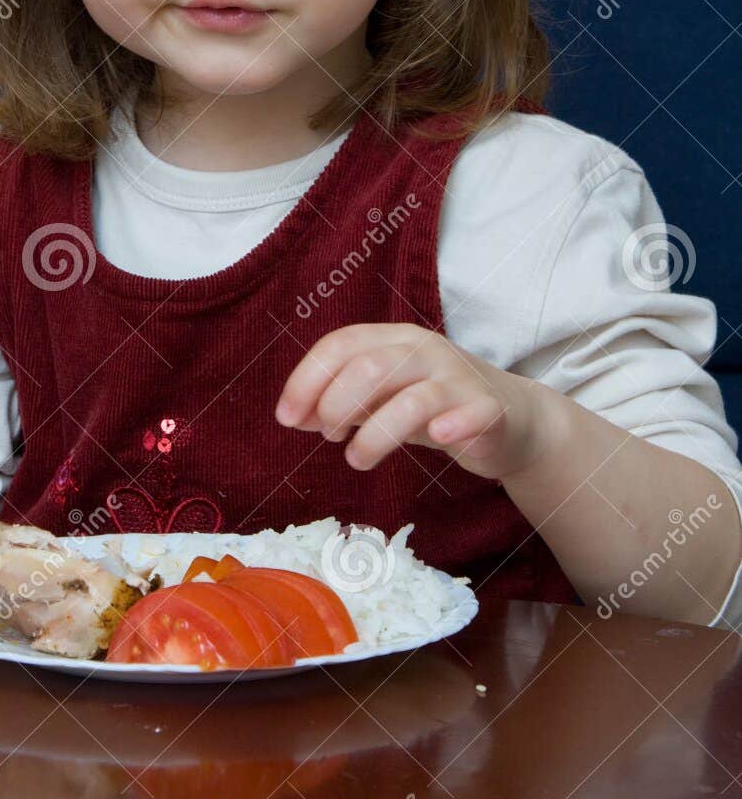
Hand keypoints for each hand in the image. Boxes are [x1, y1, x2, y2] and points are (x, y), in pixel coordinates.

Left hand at [274, 323, 563, 481]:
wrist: (512, 417)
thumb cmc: (435, 405)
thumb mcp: (381, 399)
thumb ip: (340, 401)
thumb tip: (292, 415)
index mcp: (393, 339)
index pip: (340, 345)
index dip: (306, 379)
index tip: (286, 417)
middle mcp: (424, 350)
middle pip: (369, 368)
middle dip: (335, 406)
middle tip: (328, 436)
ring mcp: (459, 378)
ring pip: (412, 399)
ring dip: (374, 434)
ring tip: (357, 459)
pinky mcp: (489, 409)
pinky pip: (471, 413)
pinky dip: (452, 425)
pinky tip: (437, 440)